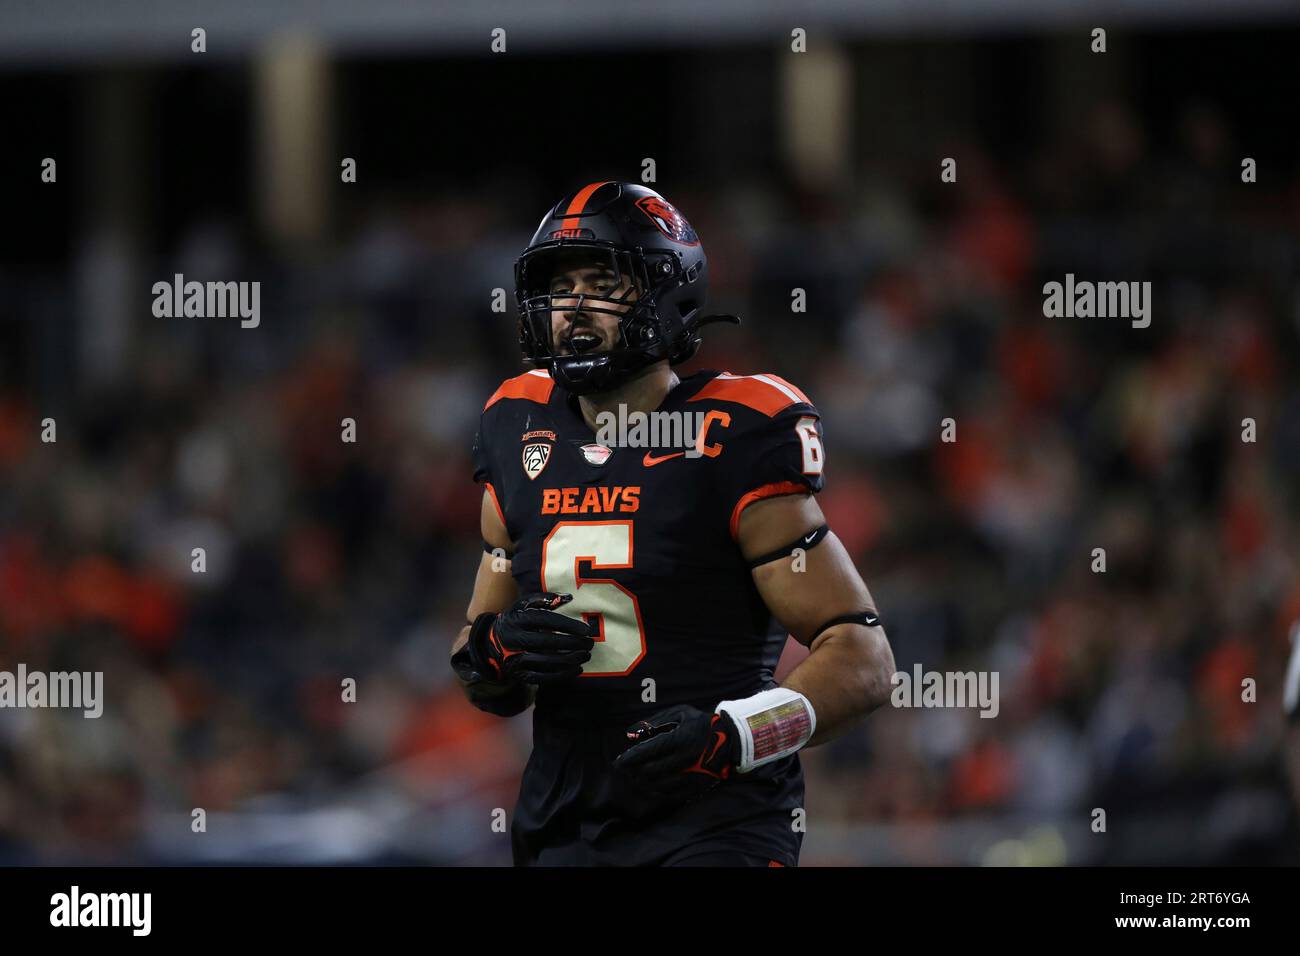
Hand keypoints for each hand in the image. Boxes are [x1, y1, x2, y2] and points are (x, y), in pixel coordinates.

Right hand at [464, 592, 595, 684]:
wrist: (491, 642)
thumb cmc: (517, 619)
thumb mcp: (525, 604)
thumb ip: (546, 599)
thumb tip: (569, 597)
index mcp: (518, 619)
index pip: (546, 620)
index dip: (567, 625)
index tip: (586, 630)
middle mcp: (515, 638)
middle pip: (546, 642)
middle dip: (572, 644)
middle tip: (590, 644)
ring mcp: (515, 658)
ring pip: (545, 662)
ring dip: (569, 660)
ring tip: (586, 655)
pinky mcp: (519, 674)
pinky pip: (542, 677)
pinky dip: (562, 675)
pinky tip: (576, 669)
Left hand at [613, 704, 739, 800]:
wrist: (731, 741)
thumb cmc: (701, 723)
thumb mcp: (680, 713)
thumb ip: (655, 722)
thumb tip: (631, 734)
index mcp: (679, 739)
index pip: (646, 752)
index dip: (629, 759)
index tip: (618, 763)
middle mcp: (683, 759)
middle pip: (649, 771)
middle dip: (634, 771)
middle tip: (628, 770)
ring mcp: (690, 774)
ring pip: (657, 785)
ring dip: (644, 783)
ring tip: (638, 778)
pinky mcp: (696, 787)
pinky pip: (670, 795)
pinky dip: (658, 791)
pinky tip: (654, 785)